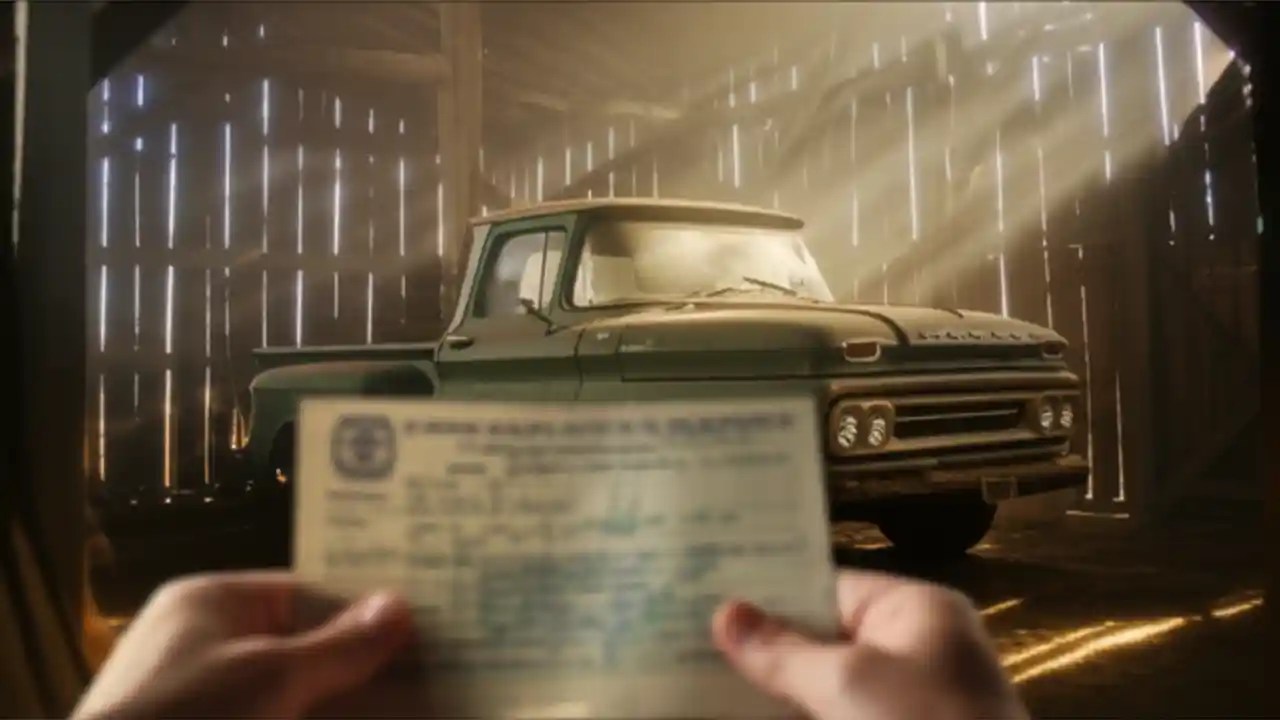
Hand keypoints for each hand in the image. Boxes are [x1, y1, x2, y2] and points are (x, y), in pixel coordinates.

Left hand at [73, 571, 414, 718]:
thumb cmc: (186, 719)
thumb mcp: (272, 677)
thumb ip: (342, 645)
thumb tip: (402, 607)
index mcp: (210, 606)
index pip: (305, 593)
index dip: (364, 608)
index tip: (423, 622)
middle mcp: (208, 647)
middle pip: (306, 647)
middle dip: (364, 662)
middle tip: (433, 666)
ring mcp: (211, 702)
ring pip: (298, 696)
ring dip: (348, 704)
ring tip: (418, 703)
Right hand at [712, 569, 1026, 719]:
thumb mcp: (846, 685)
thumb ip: (783, 652)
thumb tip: (725, 614)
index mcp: (917, 612)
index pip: (828, 587)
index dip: (768, 592)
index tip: (706, 593)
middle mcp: (915, 650)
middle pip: (822, 637)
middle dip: (764, 643)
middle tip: (691, 636)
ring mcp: (907, 701)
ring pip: (825, 685)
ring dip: (774, 687)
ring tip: (704, 677)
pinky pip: (837, 713)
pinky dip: (798, 714)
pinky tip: (744, 711)